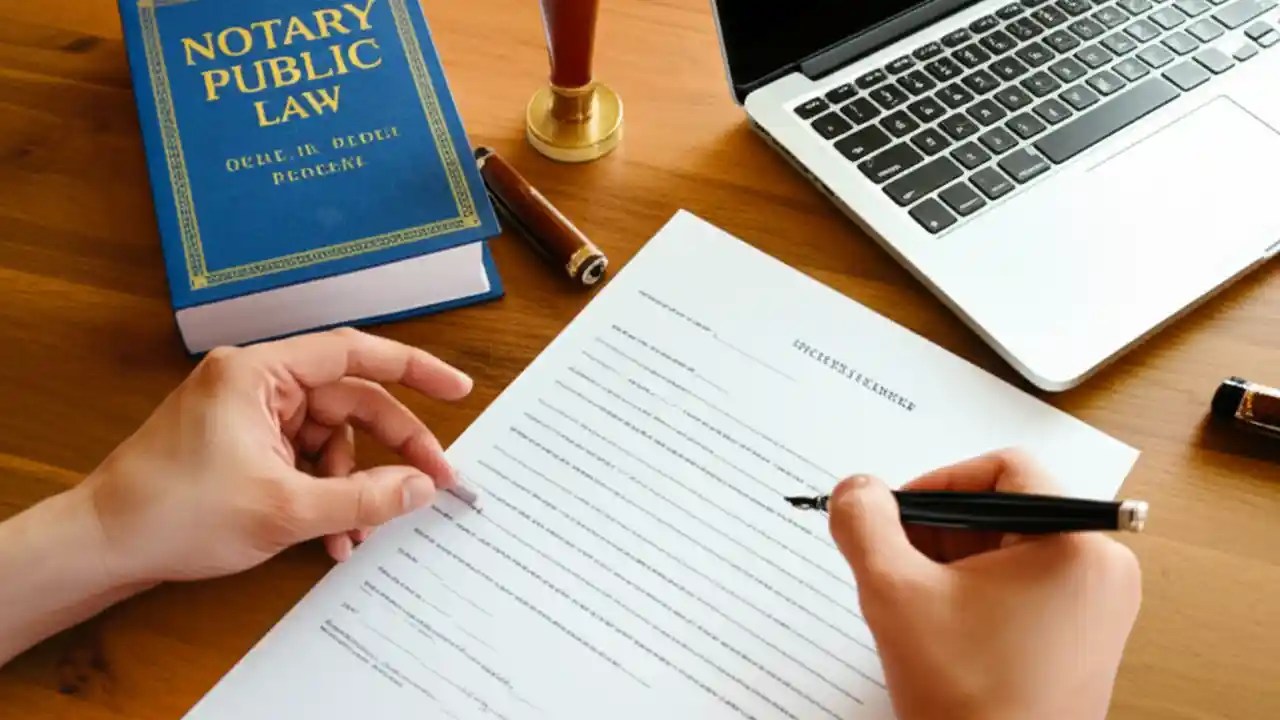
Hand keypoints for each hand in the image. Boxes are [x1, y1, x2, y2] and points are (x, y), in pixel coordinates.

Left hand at [82, 328, 472, 586]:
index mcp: (260, 374)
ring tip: (358, 533)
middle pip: (350, 404)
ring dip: (353, 486)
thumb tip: (421, 487)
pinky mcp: (243, 445)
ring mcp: (249, 415)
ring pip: (331, 440)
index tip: (458, 389)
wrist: (103, 546)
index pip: (355, 354)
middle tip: (434, 480)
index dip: (415, 369)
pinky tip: (331, 536)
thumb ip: (363, 498)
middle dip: (392, 448)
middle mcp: (257, 384)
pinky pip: (304, 460)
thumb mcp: (285, 510)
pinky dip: (324, 494)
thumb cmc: (176, 513)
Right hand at [828, 450, 1141, 719]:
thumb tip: (855, 489)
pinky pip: (1027, 585)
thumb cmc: (966, 699)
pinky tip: (944, 627)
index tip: (899, 516)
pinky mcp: (1085, 637)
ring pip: (1012, 548)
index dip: (941, 481)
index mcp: (1075, 544)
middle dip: (941, 530)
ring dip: (954, 562)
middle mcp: (1102, 567)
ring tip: (918, 604)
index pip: (1005, 469)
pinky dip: (978, 592)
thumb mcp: (895, 594)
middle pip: (1007, 508)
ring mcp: (1100, 606)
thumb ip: (866, 525)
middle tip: (897, 563)